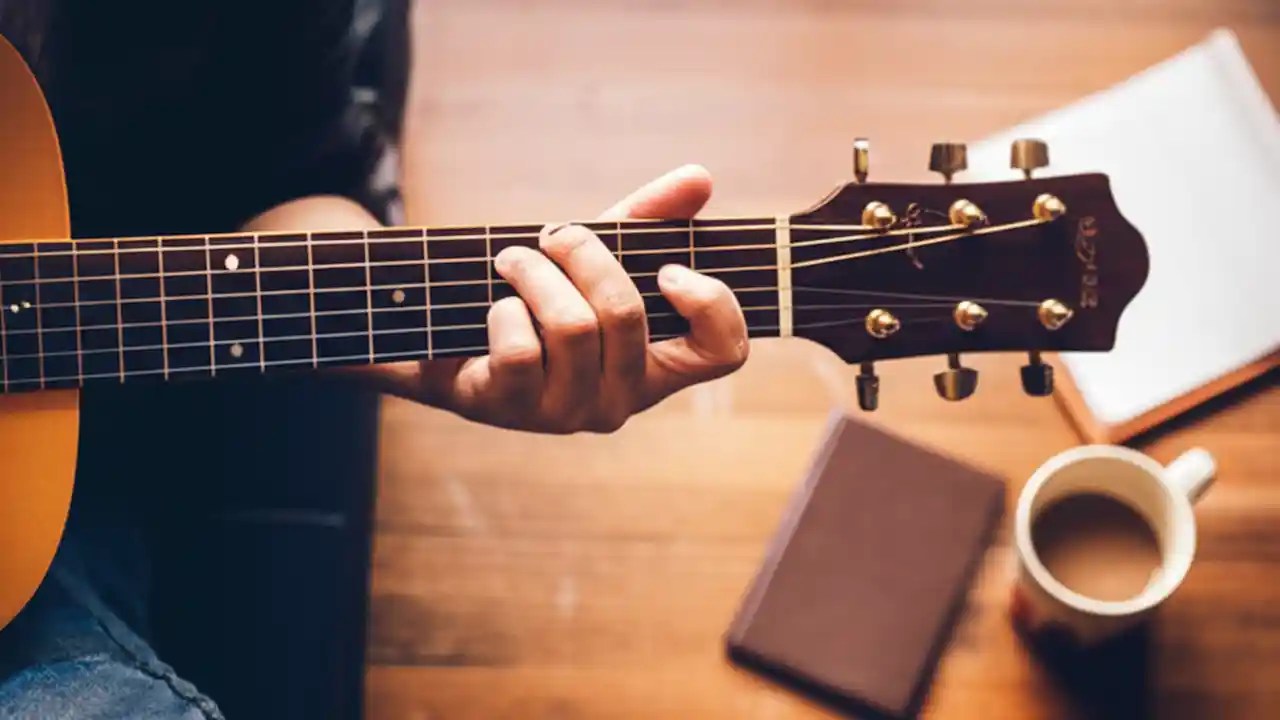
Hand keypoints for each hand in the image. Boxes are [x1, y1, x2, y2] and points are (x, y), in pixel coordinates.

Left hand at [370, 164, 748, 432]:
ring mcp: (568, 411)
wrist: (449, 330)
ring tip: (513, 260)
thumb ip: (649, 218)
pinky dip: (503, 309)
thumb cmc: (539, 296)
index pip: (724, 353)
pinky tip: (495, 308)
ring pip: (571, 327)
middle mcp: (622, 400)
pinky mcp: (513, 409)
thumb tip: (700, 177)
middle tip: (554, 238)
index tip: (666, 268)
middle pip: (626, 314)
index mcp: (658, 366)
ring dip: (534, 273)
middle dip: (585, 255)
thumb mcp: (596, 255)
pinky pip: (521, 348)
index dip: (709, 302)